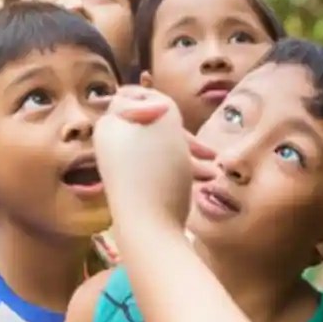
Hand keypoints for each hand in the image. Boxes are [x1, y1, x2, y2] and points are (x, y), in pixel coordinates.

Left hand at [95, 87, 215, 231]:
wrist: (149, 226)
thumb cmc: (156, 167)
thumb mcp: (162, 117)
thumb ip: (158, 101)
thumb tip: (150, 103)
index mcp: (110, 124)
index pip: (130, 96)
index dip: (155, 100)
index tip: (174, 114)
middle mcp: (112, 145)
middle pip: (151, 125)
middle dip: (182, 135)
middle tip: (206, 151)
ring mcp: (123, 168)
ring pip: (161, 148)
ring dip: (189, 155)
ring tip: (212, 172)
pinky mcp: (136, 188)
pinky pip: (161, 169)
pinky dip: (181, 170)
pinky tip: (201, 182)